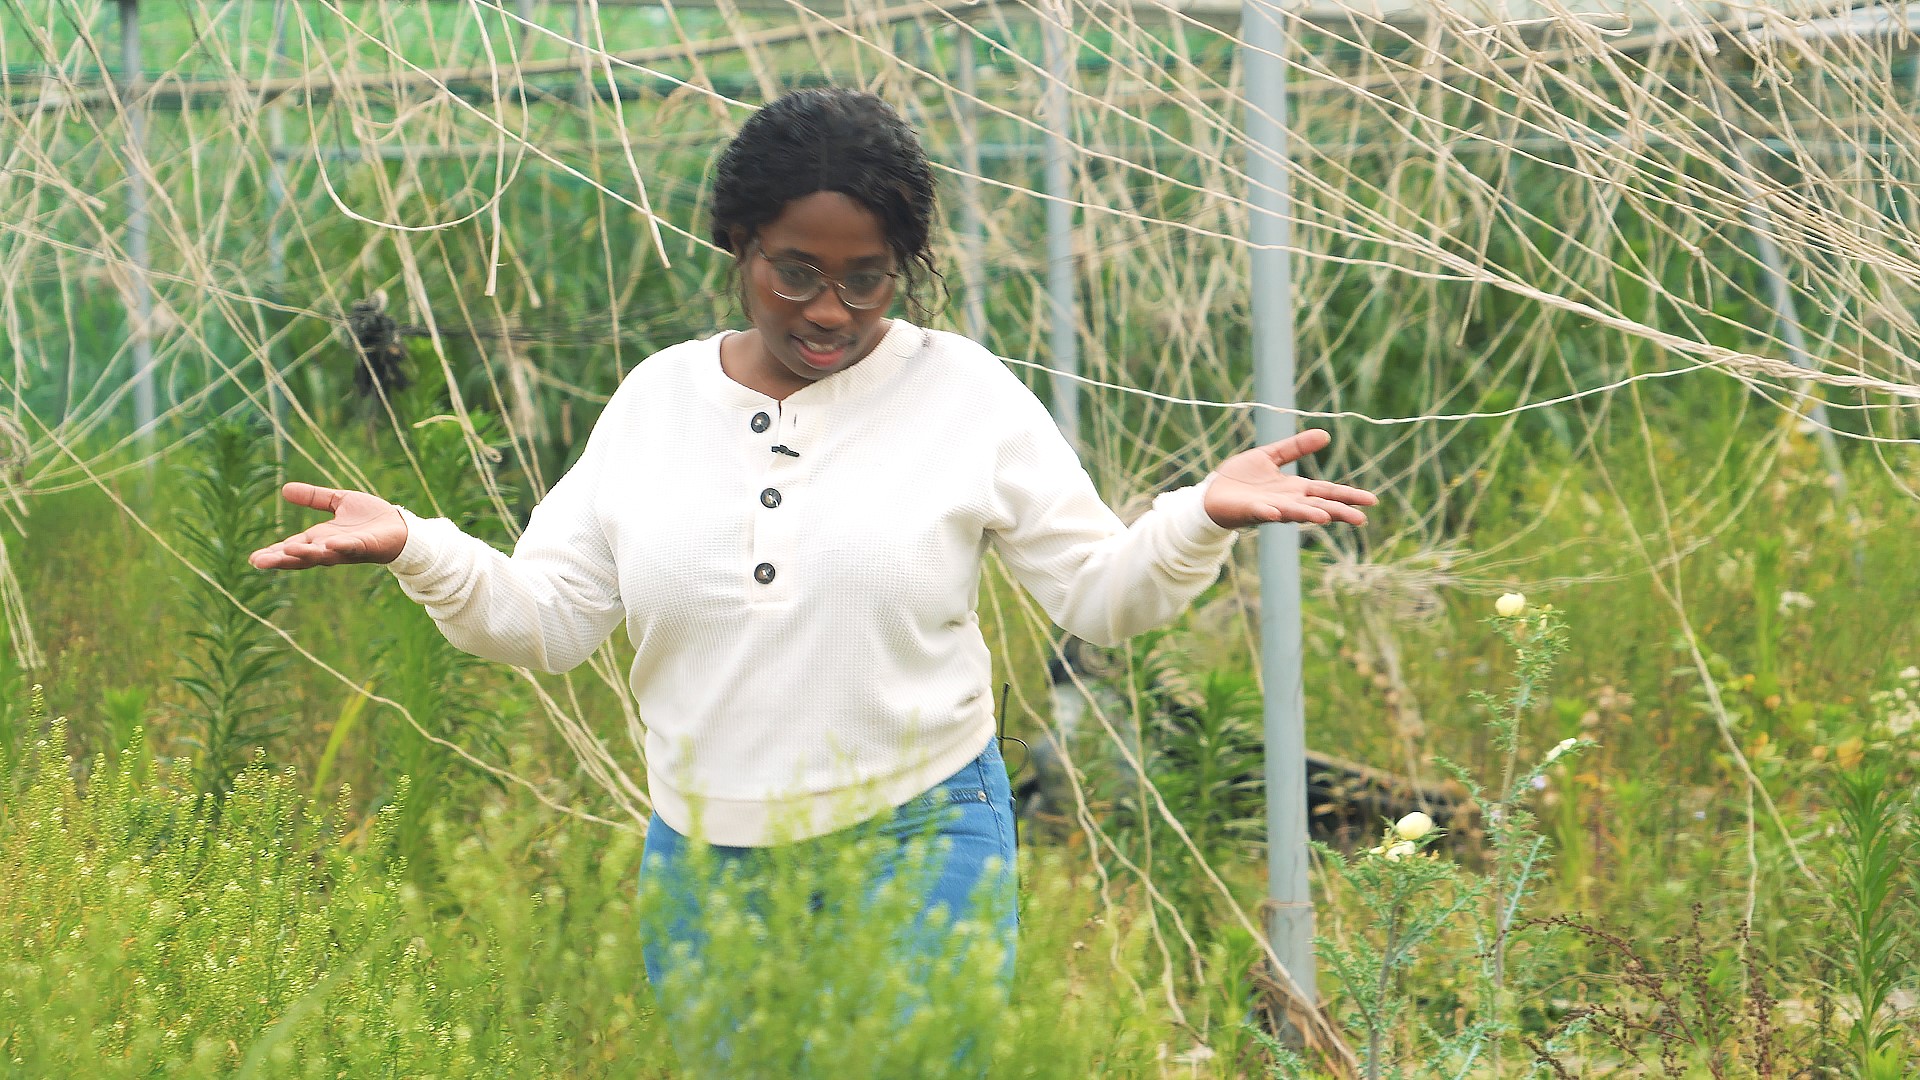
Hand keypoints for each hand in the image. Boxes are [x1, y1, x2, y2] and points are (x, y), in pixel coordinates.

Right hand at [248, 482, 408, 568]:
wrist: (402, 526)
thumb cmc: (370, 518)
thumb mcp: (338, 501)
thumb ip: (314, 498)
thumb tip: (285, 489)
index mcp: (321, 538)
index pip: (293, 547)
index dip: (275, 553)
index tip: (254, 559)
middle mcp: (331, 548)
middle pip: (302, 556)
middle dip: (282, 559)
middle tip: (259, 562)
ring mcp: (349, 550)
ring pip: (324, 555)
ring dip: (306, 553)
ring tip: (287, 550)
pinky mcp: (368, 547)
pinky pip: (353, 548)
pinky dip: (341, 547)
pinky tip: (330, 545)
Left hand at [1202, 428, 1376, 529]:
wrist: (1212, 492)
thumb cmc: (1241, 478)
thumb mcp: (1271, 456)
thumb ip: (1296, 448)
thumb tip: (1326, 435)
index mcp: (1295, 489)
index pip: (1327, 491)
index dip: (1348, 495)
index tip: (1372, 500)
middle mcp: (1287, 501)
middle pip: (1318, 505)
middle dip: (1338, 512)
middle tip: (1360, 520)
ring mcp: (1270, 507)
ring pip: (1293, 512)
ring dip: (1308, 514)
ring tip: (1326, 517)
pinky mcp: (1249, 510)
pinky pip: (1261, 512)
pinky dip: (1269, 512)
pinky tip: (1276, 512)